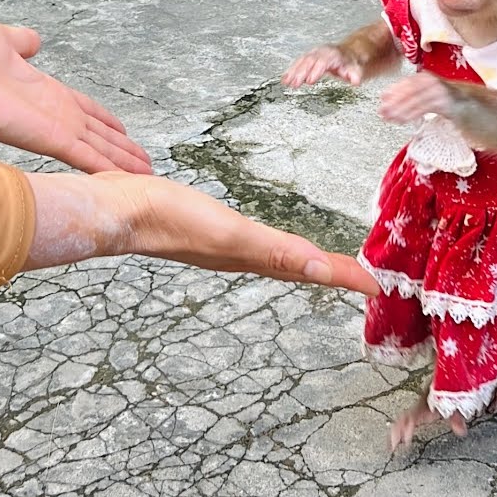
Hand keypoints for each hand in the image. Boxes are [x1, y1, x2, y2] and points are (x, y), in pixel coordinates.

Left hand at [0, 23, 151, 173]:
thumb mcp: (1, 40)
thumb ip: (22, 41)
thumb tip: (33, 39)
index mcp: (46, 95)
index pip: (85, 111)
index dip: (106, 121)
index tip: (124, 131)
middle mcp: (54, 116)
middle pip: (97, 136)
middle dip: (122, 150)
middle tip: (145, 164)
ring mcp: (53, 130)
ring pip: (98, 150)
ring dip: (123, 163)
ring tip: (146, 175)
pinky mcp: (49, 139)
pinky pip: (85, 156)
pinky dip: (107, 168)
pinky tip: (127, 178)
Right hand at [23, 172, 380, 297]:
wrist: (120, 211)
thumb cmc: (172, 219)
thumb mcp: (231, 234)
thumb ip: (277, 250)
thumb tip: (320, 267)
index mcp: (256, 257)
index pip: (312, 270)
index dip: (344, 277)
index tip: (376, 286)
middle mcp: (246, 256)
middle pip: (300, 268)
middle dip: (332, 274)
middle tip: (362, 278)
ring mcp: (227, 246)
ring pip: (279, 258)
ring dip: (305, 262)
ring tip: (325, 262)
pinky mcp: (210, 231)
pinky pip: (257, 242)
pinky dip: (275, 244)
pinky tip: (267, 239)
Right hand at [282, 45, 365, 86]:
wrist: (350, 53)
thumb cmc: (352, 64)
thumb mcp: (357, 70)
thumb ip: (355, 75)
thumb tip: (355, 81)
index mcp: (334, 55)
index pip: (323, 62)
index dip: (315, 71)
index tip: (309, 81)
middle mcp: (322, 52)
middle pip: (310, 61)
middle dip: (301, 72)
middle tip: (295, 84)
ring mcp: (315, 53)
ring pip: (302, 61)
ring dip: (294, 72)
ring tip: (287, 82)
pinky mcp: (309, 57)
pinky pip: (298, 62)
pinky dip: (291, 71)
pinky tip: (285, 79)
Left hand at [379, 73, 454, 123]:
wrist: (467, 104)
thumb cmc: (444, 101)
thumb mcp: (424, 95)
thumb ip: (408, 95)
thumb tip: (385, 97)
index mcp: (425, 78)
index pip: (406, 82)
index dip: (393, 90)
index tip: (382, 98)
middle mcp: (432, 82)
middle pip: (409, 90)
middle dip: (394, 102)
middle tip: (382, 111)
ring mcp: (439, 91)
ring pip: (415, 99)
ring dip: (400, 110)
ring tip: (390, 118)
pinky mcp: (445, 102)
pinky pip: (424, 108)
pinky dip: (411, 114)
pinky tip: (403, 120)